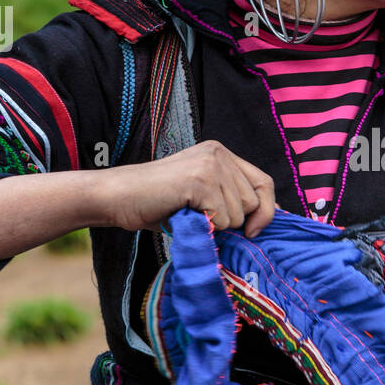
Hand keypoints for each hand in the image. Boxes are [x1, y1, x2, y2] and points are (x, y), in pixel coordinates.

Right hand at [99, 140, 275, 238]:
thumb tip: (262, 224)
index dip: (266, 210)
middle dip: (234, 221)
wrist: (117, 198)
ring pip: (238, 214)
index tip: (254, 231)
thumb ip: (230, 200)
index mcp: (221, 153)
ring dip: (216, 224)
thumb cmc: (156, 203)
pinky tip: (184, 213)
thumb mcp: (202, 196)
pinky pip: (222, 218)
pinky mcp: (200, 180)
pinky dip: (206, 226)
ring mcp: (210, 165)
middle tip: (203, 218)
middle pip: (254, 202)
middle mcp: (219, 153)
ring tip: (189, 213)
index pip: (264, 183)